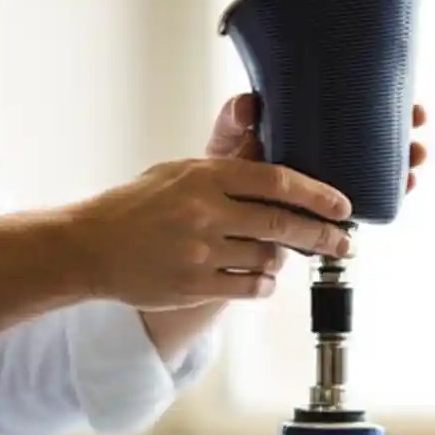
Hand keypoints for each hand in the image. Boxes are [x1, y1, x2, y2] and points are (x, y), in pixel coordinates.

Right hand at [71, 157, 353, 310]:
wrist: (89, 247)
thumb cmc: (138, 205)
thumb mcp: (180, 171)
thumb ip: (226, 165)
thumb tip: (268, 146)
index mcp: (204, 177)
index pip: (277, 181)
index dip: (317, 194)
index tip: (342, 206)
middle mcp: (205, 213)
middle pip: (283, 224)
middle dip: (322, 236)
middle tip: (344, 243)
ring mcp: (200, 252)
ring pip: (268, 259)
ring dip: (283, 260)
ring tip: (281, 256)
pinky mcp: (194, 286)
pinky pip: (249, 287)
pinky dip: (263, 283)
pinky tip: (259, 277)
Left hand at [207, 93, 429, 191]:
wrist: (214, 207)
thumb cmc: (225, 162)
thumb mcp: (229, 134)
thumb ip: (235, 119)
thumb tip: (249, 106)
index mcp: (313, 125)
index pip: (362, 109)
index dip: (393, 107)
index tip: (415, 109)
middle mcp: (329, 152)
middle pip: (380, 139)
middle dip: (406, 137)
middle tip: (417, 133)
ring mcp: (330, 182)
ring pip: (378, 173)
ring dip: (402, 168)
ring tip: (414, 166)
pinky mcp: (323, 212)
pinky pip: (361, 206)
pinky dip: (382, 199)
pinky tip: (399, 193)